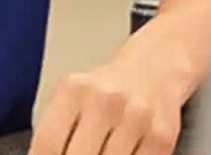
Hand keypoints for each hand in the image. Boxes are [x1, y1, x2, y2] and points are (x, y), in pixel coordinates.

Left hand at [29, 42, 191, 154]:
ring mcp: (136, 119)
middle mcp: (106, 101)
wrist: (155, 65)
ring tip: (98, 151)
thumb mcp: (71, 96)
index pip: (48, 142)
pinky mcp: (162, 137)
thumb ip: (54, 130)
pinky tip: (119, 152)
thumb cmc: (106, 88)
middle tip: (76, 153)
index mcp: (75, 89)